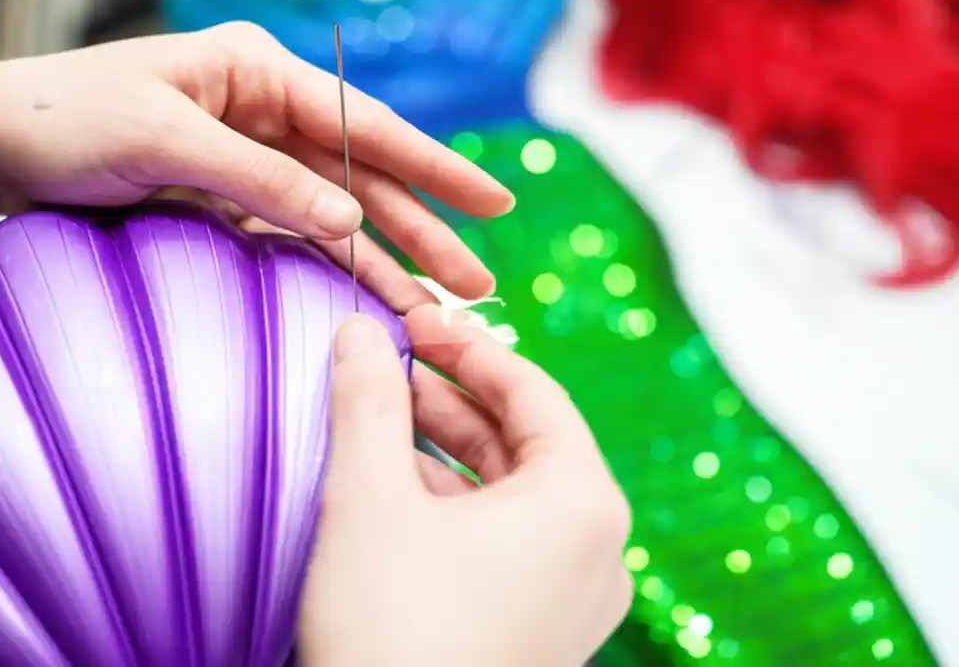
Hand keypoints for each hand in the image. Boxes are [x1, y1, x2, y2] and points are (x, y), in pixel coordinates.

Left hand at [0, 23, 511, 307]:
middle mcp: (260, 113)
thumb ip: (262, 180)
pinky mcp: (219, 203)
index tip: (493, 203)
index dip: (435, 169)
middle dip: (422, 232)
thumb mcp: (164, 138)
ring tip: (436, 309)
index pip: (366, 124)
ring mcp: (242, 162)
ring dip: (382, 262)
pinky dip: (326, 272)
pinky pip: (288, 241)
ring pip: (332, 218)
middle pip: (362, 179)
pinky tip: (363, 302)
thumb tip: (349, 223)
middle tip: (477, 283)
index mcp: (255, 71)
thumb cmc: (61, 117)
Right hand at [300, 305, 632, 665]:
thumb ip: (367, 402)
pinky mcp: (542, 635)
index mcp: (583, 503)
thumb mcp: (369, 501)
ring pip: (510, 496)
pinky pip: (506, 546)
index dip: (467, 346)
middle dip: (450, 398)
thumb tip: (360, 331)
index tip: (411, 323)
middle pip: (524, 442)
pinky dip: (454, 508)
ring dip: (445, 452)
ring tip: (377, 422)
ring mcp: (575, 601)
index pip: (533, 391)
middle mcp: (598, 550)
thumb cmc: (390, 633)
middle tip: (385, 365)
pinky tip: (392, 493)